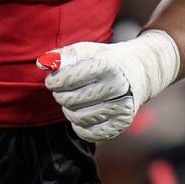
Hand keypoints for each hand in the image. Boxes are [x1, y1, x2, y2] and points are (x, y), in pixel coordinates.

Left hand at [38, 30, 180, 142]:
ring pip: (78, 117)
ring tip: (71, 101)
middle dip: (59, 96)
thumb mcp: (89, 50)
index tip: (52, 81)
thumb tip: (41, 63)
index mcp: (108, 67)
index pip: (68, 79)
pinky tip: (80, 114)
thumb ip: (64, 55)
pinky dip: (79, 126)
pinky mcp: (122, 123)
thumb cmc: (110, 60)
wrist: (142, 72)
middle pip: (71, 99)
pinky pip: (90, 133)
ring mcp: (121, 108)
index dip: (54, 81)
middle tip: (61, 91)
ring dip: (68, 110)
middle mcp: (117, 88)